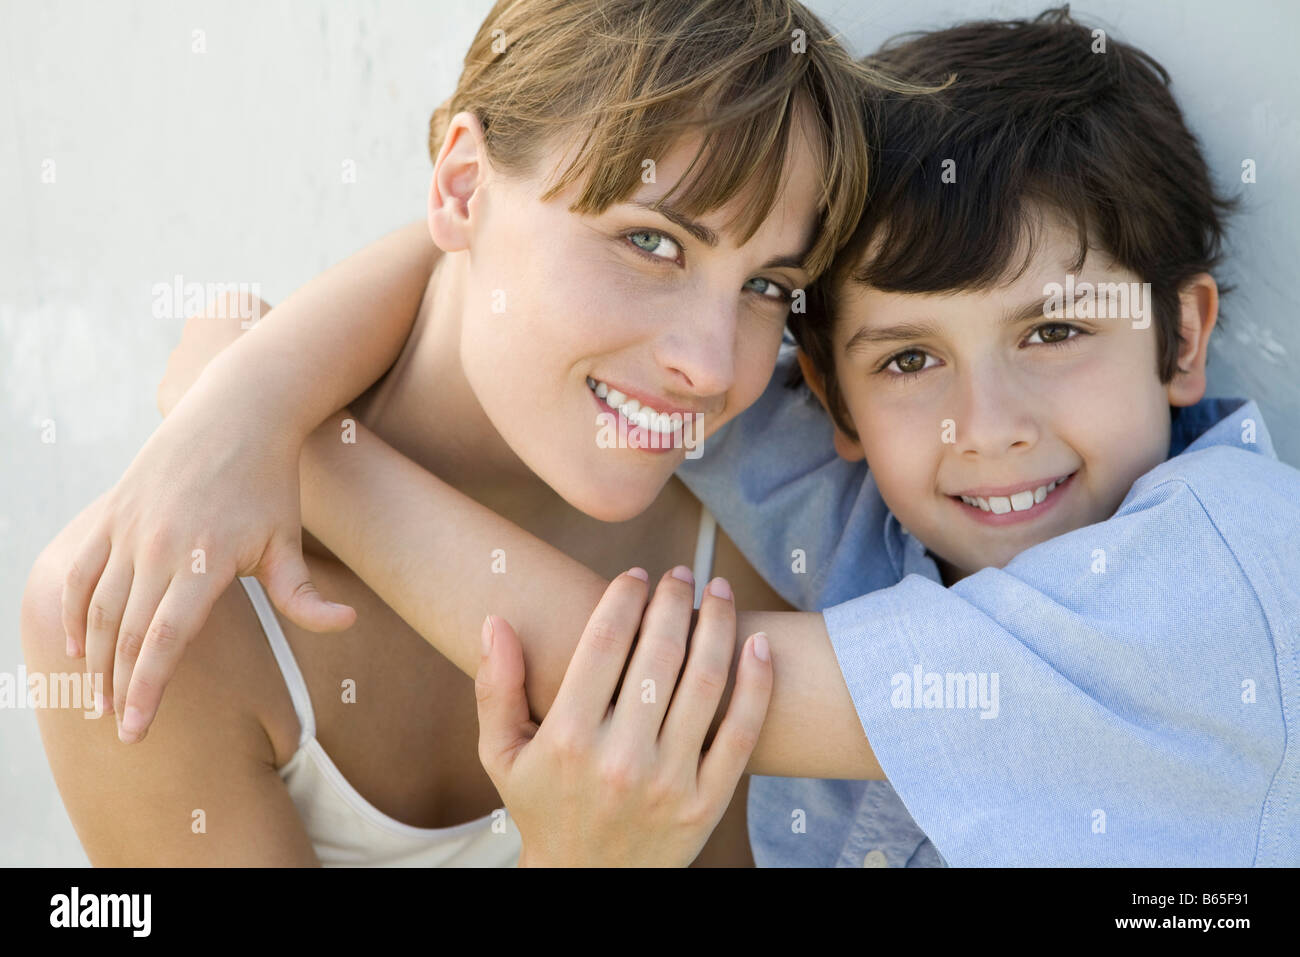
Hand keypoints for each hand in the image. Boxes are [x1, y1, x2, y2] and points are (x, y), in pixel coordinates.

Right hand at [63, 314, 355, 743]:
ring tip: (100, 698)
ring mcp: (129, 527)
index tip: (138, 731)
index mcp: (204, 560)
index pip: (166, 641)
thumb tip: (347, 624)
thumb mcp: (288, 540)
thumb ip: (305, 594)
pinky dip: (72, 611)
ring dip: (96, 659)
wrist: (238, 412)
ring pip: (98, 608)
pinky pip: (79, 571)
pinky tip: (79, 646)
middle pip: (127, 634)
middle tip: (122, 730)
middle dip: (121, 688)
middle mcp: (158, 546)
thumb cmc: (270, 483)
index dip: (149, 690)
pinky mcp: (112, 512)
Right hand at [474, 567, 772, 866]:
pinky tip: (758, 644)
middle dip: (674, 600)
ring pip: (704, 683)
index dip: (625, 597)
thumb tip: (494, 620)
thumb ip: (495, 687)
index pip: (605, 642)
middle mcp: (619, 758)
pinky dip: (756, 684)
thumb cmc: (542, 807)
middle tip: (681, 574)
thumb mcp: (502, 755)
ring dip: (717, 625)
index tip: (636, 574)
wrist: (586, 886)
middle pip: (659, 653)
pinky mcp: (707, 804)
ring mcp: (668, 782)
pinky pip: (742, 733)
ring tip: (719, 592)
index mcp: (566, 738)